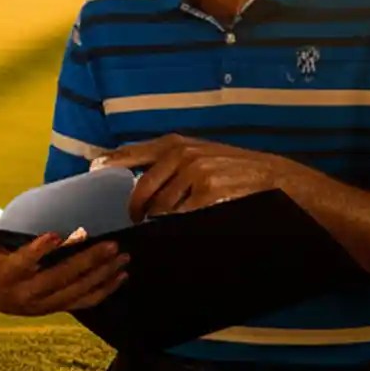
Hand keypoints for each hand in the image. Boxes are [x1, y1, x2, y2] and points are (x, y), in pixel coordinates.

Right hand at [0, 204, 129, 316]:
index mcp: (7, 274)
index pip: (24, 262)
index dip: (39, 250)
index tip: (57, 235)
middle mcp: (27, 293)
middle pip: (60, 277)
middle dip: (87, 261)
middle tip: (109, 244)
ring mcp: (46, 303)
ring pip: (77, 290)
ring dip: (102, 274)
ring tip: (121, 256)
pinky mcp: (60, 306)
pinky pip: (85, 301)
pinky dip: (105, 289)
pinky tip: (122, 275)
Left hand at [93, 134, 305, 222]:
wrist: (276, 177)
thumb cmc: (235, 168)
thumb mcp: (201, 153)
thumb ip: (170, 162)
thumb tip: (134, 179)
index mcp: (177, 144)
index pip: (133, 154)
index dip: (112, 163)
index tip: (93, 169)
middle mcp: (182, 155)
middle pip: (142, 191)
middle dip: (137, 209)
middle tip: (136, 220)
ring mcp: (195, 174)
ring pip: (160, 209)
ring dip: (160, 220)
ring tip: (170, 222)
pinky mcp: (208, 194)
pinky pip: (180, 218)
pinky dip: (178, 225)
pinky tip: (186, 225)